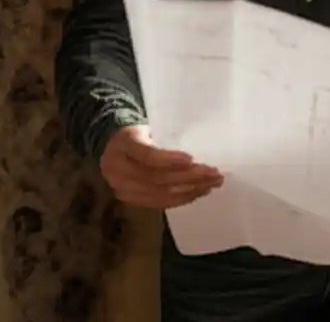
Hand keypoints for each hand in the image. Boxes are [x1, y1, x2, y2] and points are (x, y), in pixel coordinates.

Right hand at [99, 125, 222, 208]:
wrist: (114, 144)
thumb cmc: (142, 132)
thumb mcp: (151, 126)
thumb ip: (169, 137)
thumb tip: (204, 147)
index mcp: (124, 142)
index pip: (147, 155)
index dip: (170, 160)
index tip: (193, 159)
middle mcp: (116, 167)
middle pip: (156, 177)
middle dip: (189, 177)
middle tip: (214, 174)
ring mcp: (119, 186)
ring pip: (158, 193)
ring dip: (189, 191)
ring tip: (211, 185)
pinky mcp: (127, 198)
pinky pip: (156, 203)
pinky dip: (180, 199)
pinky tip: (197, 193)